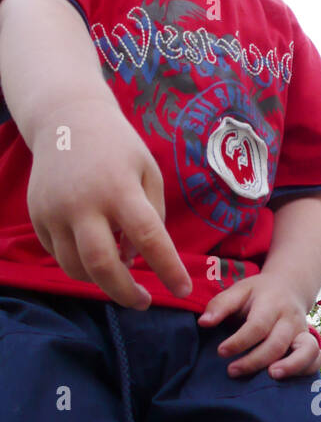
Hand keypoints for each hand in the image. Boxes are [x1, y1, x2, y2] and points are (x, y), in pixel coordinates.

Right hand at [27, 97, 191, 309]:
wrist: (66, 119)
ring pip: (76, 268)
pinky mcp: (37, 216)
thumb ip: (151, 216)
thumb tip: (135, 258)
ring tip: (120, 277)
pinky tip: (94, 253)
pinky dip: (80, 264)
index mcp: (119, 188)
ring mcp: (54, 211)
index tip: (182, 290)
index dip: (168, 270)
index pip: (148, 238)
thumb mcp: (148, 172)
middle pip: (102, 265)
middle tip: (144, 302)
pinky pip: (59, 255)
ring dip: (101, 282)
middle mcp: (83, 203)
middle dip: (125, 293)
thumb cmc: (118, 148)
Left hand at [198, 273, 320, 378]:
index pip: (257, 326)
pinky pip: (316, 359)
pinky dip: (306, 370)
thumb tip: (204, 323)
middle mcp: (290, 319)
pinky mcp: (310, 343)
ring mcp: (303, 332)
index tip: (221, 352)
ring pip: (306, 351)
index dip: (239, 341)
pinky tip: (286, 380)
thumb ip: (220, 305)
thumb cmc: (258, 294)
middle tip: (232, 371)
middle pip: (277, 343)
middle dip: (255, 361)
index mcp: (271, 304)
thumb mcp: (239, 291)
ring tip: (270, 377)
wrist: (289, 287)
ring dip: (291, 366)